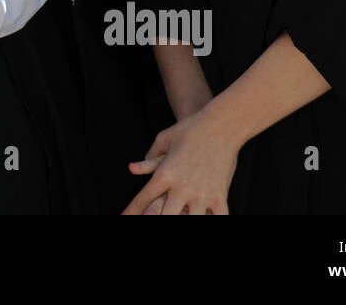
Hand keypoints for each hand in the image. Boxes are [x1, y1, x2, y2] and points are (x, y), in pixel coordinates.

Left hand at [122, 107, 237, 215]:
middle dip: (154, 218)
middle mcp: (181, 187)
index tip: (124, 218)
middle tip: (147, 219)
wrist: (221, 125)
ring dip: (186, 219)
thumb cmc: (190, 128)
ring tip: (181, 217)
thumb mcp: (164, 138)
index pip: (144, 199)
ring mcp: (201, 192)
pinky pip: (218, 217)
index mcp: (164, 174)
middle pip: (164, 216)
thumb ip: (149, 156)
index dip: (132, 211)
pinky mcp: (220, 194)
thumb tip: (134, 168)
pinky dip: (213, 220)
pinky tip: (207, 219)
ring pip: (191, 220)